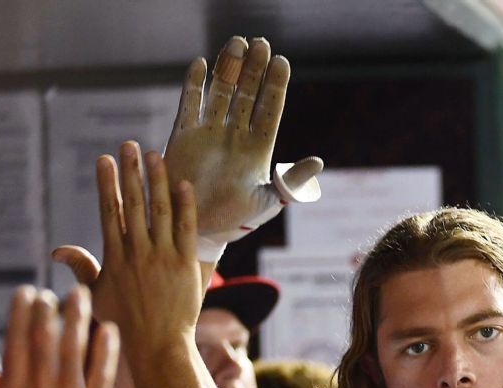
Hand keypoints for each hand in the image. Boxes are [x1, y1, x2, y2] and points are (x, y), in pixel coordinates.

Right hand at [0, 287, 117, 387]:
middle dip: (49, 310)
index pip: (16, 344)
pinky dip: (106, 350)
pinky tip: (110, 329)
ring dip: (79, 319)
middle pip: (46, 340)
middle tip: (53, 289)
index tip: (25, 292)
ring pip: (76, 350)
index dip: (21, 314)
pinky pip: (104, 374)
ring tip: (83, 294)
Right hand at [94, 142, 203, 356]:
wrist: (157, 346)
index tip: (103, 160)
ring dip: (158, 180)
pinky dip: (185, 206)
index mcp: (114, 258)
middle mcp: (138, 253)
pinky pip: (187, 229)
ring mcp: (163, 258)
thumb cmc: (123, 323)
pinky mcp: (186, 265)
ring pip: (160, 211)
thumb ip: (82, 268)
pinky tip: (185, 184)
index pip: (109, 212)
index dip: (106, 184)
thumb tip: (58, 250)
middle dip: (130, 172)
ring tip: (156, 155)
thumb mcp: (95, 295)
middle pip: (133, 204)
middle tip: (129, 145)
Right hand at [164, 36, 322, 253]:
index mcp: (259, 147)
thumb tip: (318, 162)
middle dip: (254, 69)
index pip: (270, 108)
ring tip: (237, 43)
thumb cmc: (239, 218)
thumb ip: (291, 181)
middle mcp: (236, 134)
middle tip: (260, 43)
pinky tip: (202, 64)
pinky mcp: (184, 136)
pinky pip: (189, 104)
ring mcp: (210, 132)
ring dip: (228, 68)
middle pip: (247, 93)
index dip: (275, 85)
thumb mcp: (269, 201)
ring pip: (221, 92)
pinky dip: (194, 84)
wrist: (201, 229)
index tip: (282, 61)